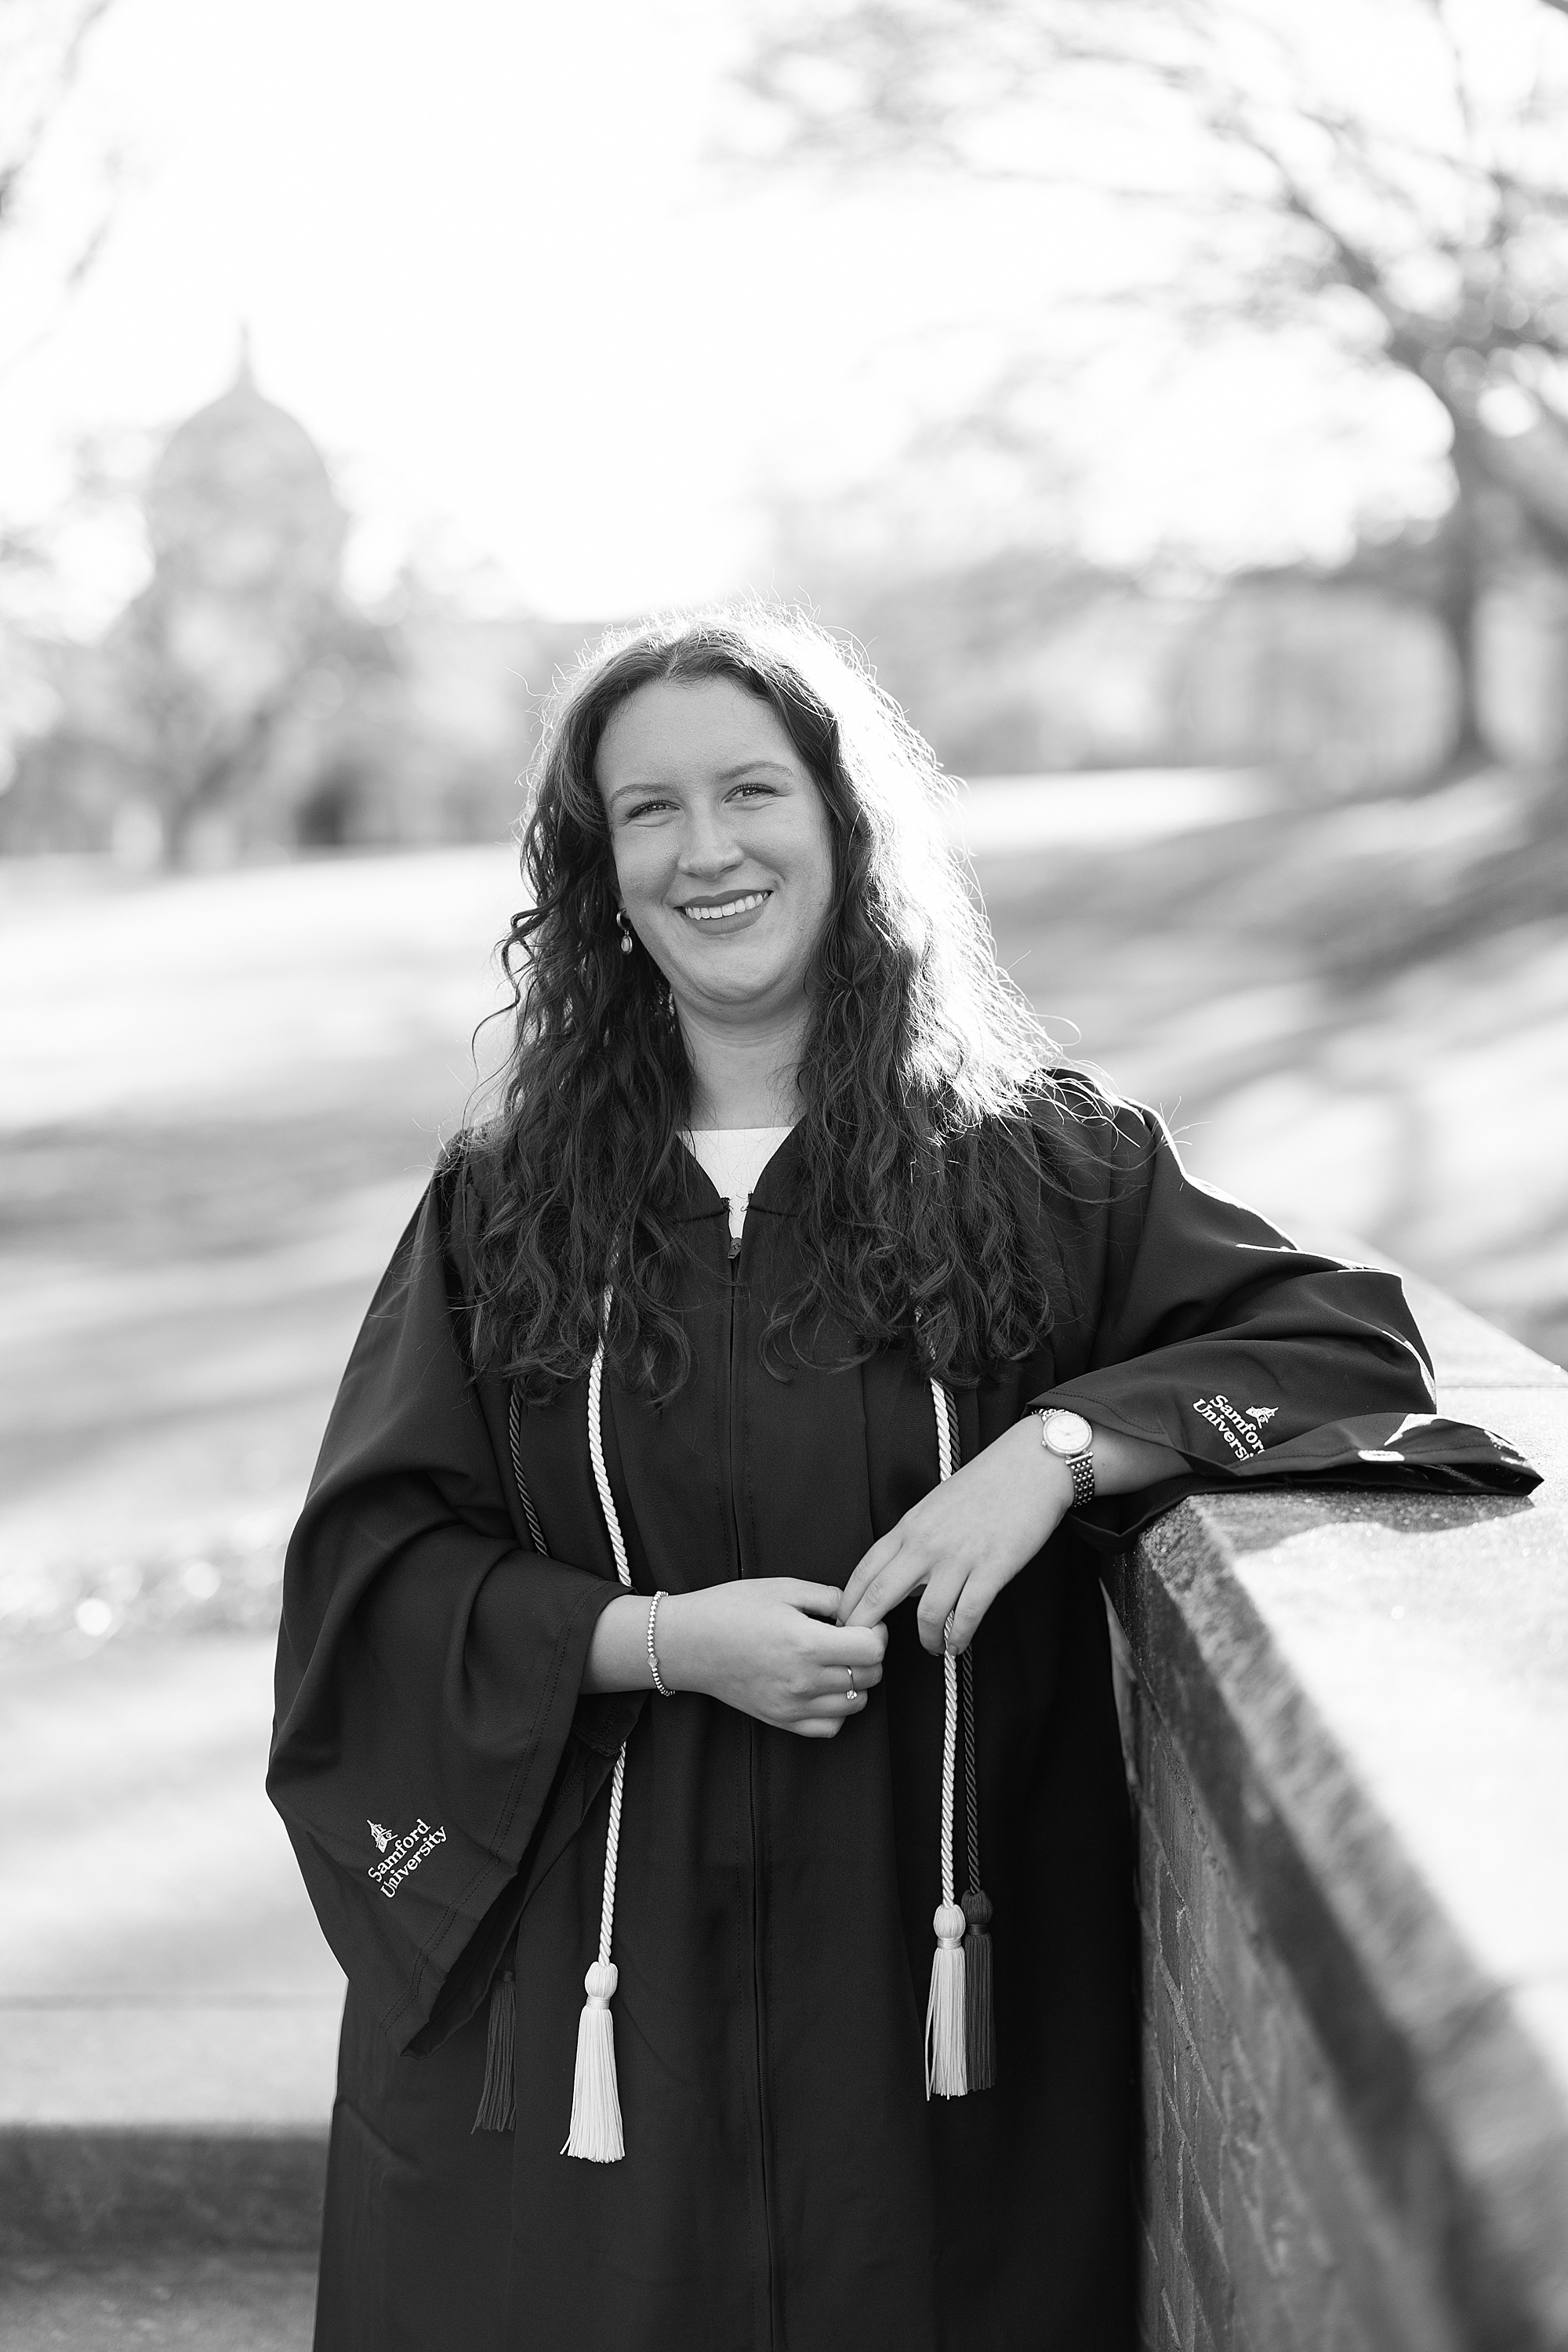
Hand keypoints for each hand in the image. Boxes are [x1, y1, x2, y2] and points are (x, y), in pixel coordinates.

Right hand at [657, 1580, 887, 1739]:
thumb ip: (829, 1597)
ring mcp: (793, 1706)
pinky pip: (831, 1726)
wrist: (688, 1642)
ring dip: (856, 1682)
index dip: (876, 1632)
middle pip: (869, 1676)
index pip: (872, 1650)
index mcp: (806, 1643)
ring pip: (856, 1703)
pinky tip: (823, 1687)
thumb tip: (857, 1610)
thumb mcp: (783, 1588)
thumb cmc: (732, 1608)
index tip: (863, 1622)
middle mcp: (803, 1680)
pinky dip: (837, 1709)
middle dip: (869, 1654)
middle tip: (850, 1637)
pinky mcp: (781, 1720)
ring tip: (836, 1661)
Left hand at [837, 1418, 1070, 1653]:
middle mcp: (926, 1543)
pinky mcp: (992, 1569)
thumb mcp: (935, 1506)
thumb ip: (916, 1542)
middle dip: (867, 1629)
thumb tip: (908, 1583)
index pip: (865, 1571)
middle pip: (880, 1596)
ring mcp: (958, 1557)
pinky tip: (958, 1643)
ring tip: (933, 1647)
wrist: (1031, 1465)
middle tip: (869, 1650)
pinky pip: (967, 1615)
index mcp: (909, 1526)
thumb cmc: (987, 1482)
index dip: (850, 1604)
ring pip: (926, 1615)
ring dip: (927, 1640)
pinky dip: (959, 1638)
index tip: (846, 1624)